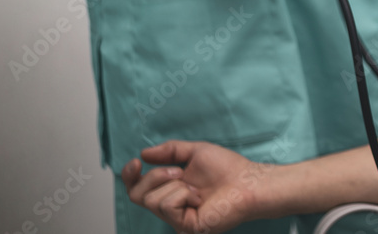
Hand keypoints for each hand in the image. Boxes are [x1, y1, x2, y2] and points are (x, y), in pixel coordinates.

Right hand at [122, 140, 267, 233]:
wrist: (247, 181)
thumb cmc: (227, 168)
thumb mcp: (194, 151)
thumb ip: (169, 151)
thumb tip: (144, 153)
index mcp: (171, 189)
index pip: (138, 189)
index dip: (129, 177)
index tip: (136, 163)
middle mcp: (171, 206)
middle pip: (137, 195)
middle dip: (155, 176)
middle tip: (179, 171)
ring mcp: (177, 219)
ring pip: (151, 200)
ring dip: (175, 185)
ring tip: (196, 187)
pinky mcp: (185, 227)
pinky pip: (167, 206)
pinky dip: (182, 195)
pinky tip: (199, 197)